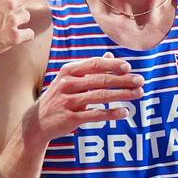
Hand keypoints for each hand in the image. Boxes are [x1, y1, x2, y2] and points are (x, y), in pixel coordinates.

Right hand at [0, 0, 31, 61]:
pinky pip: (29, 33)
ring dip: (19, 19)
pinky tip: (18, 36)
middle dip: (14, 4)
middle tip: (5, 13)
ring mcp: (12, 20)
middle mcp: (7, 3)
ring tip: (10, 25)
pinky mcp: (15, 37)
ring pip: (26, 15)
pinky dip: (25, 35)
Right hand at [30, 55, 144, 143]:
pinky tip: (125, 112)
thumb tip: (110, 56)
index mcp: (68, 71)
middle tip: (141, 81)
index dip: (113, 65)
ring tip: (138, 94)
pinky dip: (112, 113)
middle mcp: (67, 84)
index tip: (129, 67)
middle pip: (101, 80)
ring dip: (122, 95)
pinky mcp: (71, 118)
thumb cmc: (58, 97)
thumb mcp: (69, 79)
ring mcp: (68, 101)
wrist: (37, 121)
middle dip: (123, 80)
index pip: (94, 64)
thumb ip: (90, 68)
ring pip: (101, 96)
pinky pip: (95, 115)